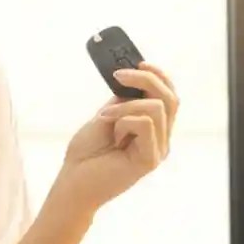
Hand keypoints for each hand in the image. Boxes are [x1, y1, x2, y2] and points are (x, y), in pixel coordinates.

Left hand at [55, 61, 178, 211]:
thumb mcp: (107, 116)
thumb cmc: (86, 152)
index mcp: (153, 128)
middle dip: (145, 79)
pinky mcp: (150, 160)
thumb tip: (135, 76)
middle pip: (171, 98)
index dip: (159, 75)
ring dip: (125, 105)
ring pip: (157, 108)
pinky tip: (111, 133)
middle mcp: (161, 139)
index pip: (170, 96)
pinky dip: (123, 119)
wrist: (73, 182)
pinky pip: (145, 123)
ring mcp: (158, 150)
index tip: (139, 62)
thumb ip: (124, 100)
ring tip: (104, 117)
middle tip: (118, 76)